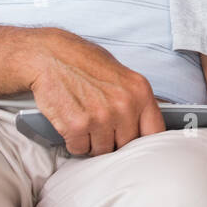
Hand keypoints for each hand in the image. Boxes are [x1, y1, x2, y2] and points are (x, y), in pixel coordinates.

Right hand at [28, 30, 165, 156]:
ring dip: (93, 142)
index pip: (156, 131)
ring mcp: (101, 117)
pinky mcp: (77, 125)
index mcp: (140, 92)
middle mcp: (124, 105)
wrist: (50, 56)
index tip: (138, 144)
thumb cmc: (84, 62)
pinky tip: (72, 123)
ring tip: (85, 121)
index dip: (146, 141)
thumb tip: (144, 127)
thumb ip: (136, 101)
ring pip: (103, 150)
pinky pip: (80, 148)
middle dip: (115, 141)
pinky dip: (75, 142)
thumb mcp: (123, 76)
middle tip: (102, 128)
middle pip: (127, 145)